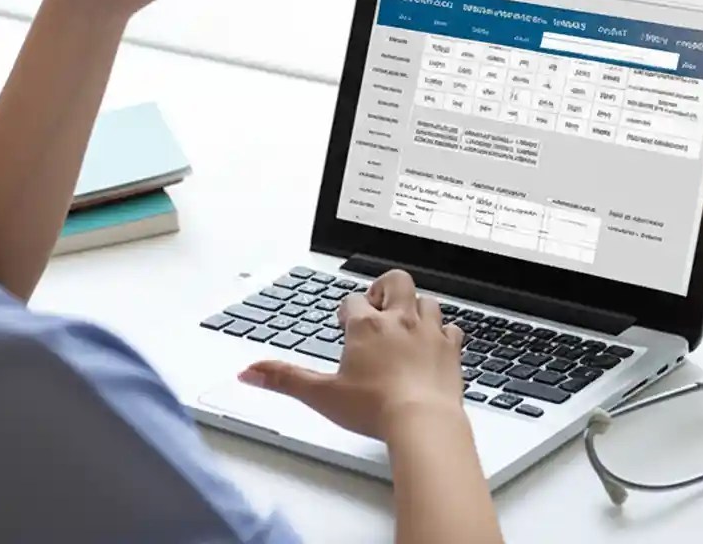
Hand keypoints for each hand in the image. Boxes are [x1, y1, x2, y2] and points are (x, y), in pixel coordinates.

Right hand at [239, 270, 467, 440]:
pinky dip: (443, 332)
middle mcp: (400, 321)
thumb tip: (251, 372)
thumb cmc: (375, 408)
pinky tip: (435, 344)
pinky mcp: (451, 349)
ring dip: (416, 307)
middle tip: (377, 307)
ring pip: (427, 300)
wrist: (423, 421)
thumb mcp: (321, 394)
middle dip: (385, 289)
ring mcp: (429, 332)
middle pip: (395, 281)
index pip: (352, 302)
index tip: (345, 326)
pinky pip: (451, 328)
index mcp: (367, 326)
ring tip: (405, 324)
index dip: (346, 312)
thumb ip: (285, 379)